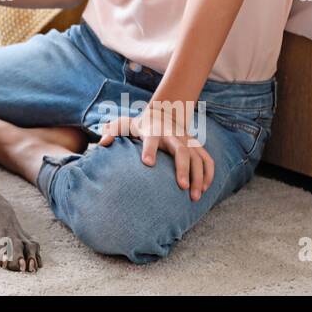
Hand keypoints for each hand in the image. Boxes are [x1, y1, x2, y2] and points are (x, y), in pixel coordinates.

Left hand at [97, 99, 214, 201]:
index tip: (147, 164)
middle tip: (182, 187)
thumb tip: (102, 143)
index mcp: (153, 131)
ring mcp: (188, 141)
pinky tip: (205, 189)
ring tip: (194, 197)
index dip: (149, 150)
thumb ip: (112, 131)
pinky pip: (207, 160)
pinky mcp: (197, 147)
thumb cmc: (140, 125)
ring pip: (198, 158)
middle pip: (181, 151)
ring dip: (199, 177)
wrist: (164, 113)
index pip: (151, 139)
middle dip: (182, 168)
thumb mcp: (124, 124)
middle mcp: (173, 136)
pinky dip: (209, 174)